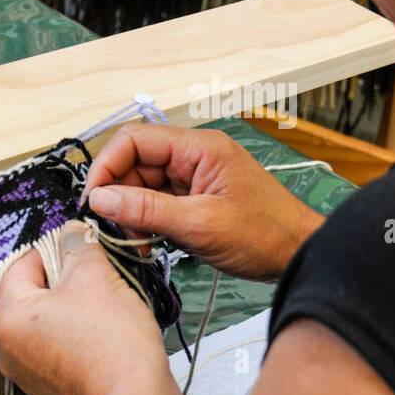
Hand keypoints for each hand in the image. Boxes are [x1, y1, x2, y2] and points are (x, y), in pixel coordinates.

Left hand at [0, 220, 171, 394]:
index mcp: (8, 317)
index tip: (82, 248)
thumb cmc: (111, 335)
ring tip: (102, 306)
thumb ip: (76, 245)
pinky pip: (55, 349)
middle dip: (62, 281)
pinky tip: (101, 334)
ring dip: (69, 309)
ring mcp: (27, 374)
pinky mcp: (49, 390)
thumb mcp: (94, 275)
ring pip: (44, 323)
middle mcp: (6, 349)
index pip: (22, 265)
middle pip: (30, 295)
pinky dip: (73, 337)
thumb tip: (71, 231)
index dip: (54, 249)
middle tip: (96, 277)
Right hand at [83, 124, 323, 281]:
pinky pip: (158, 203)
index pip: (134, 140)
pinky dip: (148, 222)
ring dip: (133, 214)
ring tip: (141, 243)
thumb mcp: (200, 224)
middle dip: (120, 197)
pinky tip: (151, 244)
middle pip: (134, 164)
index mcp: (199, 148)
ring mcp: (194, 178)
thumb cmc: (265, 235)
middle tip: (122, 232)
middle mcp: (193, 156)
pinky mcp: (195, 199)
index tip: (94, 201)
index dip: (107, 167)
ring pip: (142, 186)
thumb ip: (147, 209)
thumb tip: (99, 198)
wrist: (299, 255)